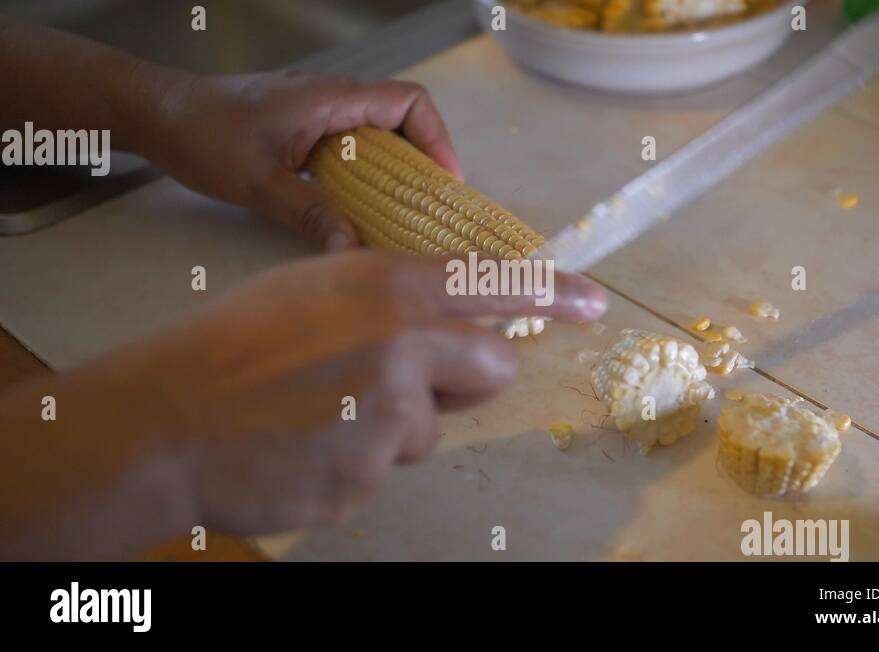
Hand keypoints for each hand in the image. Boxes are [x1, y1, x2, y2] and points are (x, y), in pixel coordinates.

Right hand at [116, 252, 606, 536]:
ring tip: (325, 412)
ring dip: (395, 424)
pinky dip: (358, 459)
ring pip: (432, 425)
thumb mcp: (316, 288)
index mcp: (388, 287)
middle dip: (469, 379)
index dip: (555, 292)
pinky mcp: (370, 474)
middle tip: (414, 380)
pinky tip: (309, 444)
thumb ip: (389, 296)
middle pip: (495, 368)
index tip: (596, 304)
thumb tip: (442, 314)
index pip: (495, 284)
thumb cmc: (234, 344)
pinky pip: (388, 465)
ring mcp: (390, 414)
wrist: (168, 417)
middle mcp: (404, 343)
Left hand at [149, 70, 463, 250]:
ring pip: (377, 133)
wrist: (158, 113)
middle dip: (424, 161)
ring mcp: (317, 110)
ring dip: (396, 169)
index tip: (444, 183)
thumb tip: (352, 251)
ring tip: (404, 214)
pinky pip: (352, 144)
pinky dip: (368, 172)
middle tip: (430, 209)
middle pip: (401, 119)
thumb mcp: (258, 182)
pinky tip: (360, 206)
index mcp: (330, 99)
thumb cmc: (203, 136)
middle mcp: (331, 98)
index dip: (438, 139)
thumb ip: (309, 214)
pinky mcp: (303, 125)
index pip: (409, 101)